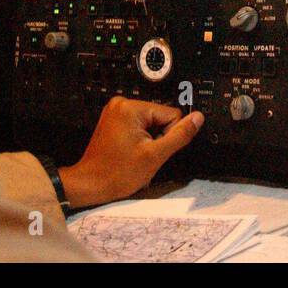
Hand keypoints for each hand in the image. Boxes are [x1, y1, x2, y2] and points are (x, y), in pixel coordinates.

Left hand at [58, 97, 203, 207]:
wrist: (90, 184)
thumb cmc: (116, 173)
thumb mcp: (155, 156)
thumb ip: (180, 135)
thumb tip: (197, 118)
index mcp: (131, 107)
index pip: (171, 114)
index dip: (168, 136)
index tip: (153, 150)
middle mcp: (122, 104)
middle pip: (160, 118)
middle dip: (157, 138)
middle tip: (142, 155)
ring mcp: (116, 112)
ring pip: (151, 124)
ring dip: (148, 141)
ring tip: (134, 155)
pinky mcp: (114, 120)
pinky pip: (138, 126)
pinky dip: (139, 141)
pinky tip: (129, 153)